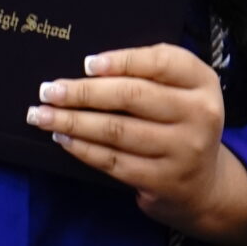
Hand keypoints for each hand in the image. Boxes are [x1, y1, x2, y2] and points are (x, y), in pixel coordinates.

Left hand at [31, 46, 241, 238]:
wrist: (204, 185)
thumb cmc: (180, 123)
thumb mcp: (181, 91)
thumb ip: (149, 74)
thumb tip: (89, 69)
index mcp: (203, 82)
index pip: (161, 62)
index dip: (121, 60)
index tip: (86, 63)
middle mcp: (200, 115)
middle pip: (132, 96)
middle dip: (83, 92)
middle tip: (48, 90)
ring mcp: (183, 151)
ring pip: (117, 130)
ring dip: (73, 121)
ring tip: (42, 115)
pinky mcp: (162, 180)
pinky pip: (113, 160)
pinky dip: (83, 148)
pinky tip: (63, 138)